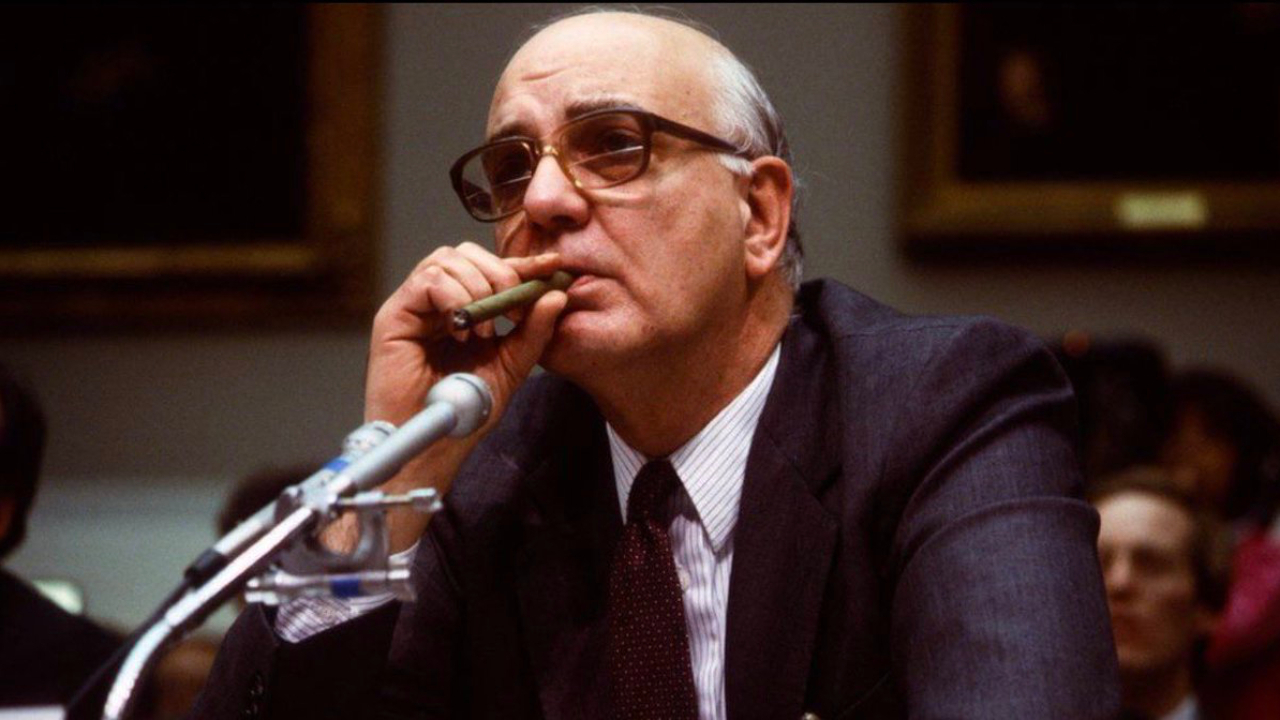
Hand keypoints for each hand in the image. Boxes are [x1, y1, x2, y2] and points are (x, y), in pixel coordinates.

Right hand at [327, 243, 566, 552]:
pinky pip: (426, 280)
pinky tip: (461, 331)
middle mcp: (436, 303)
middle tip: (514, 309)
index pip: (491, 270)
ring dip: (477, 289)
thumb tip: (555, 295)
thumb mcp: (510, 368)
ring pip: (447, 260)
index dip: (522, 264)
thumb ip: (533, 333)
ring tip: (483, 332)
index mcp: (463, 310)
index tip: (553, 265)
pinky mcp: (394, 316)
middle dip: (499, 273)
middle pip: (466, 253)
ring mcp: (414, 307)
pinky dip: (453, 298)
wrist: (433, 447)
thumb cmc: (465, 412)